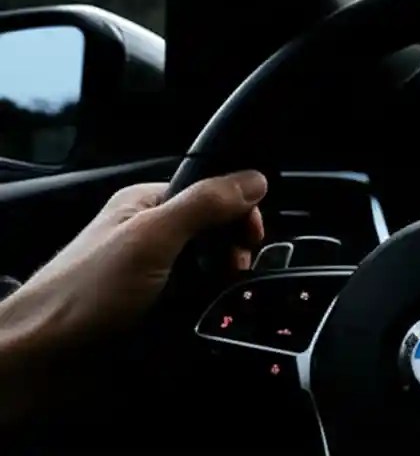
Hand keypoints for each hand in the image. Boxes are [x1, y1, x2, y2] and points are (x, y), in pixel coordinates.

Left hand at [0, 171, 266, 422]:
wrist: (43, 360)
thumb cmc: (85, 293)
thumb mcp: (152, 236)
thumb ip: (204, 204)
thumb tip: (255, 180)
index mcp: (146, 204)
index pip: (212, 193)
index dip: (238, 213)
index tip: (251, 240)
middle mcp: (149, 236)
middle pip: (215, 234)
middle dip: (232, 253)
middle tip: (233, 274)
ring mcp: (151, 275)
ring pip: (209, 273)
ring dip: (221, 287)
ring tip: (217, 301)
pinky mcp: (153, 312)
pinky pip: (196, 305)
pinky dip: (206, 312)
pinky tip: (204, 320)